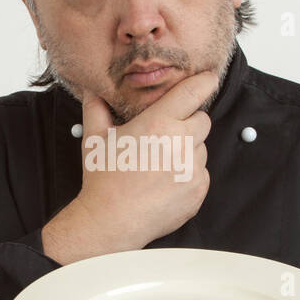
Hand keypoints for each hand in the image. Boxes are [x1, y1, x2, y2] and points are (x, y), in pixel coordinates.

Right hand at [41, 71, 216, 263]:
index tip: (208, 78)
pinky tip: (165, 182)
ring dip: (188, 150)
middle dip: (188, 122)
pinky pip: (202, 173)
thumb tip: (92, 88)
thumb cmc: (103, 180)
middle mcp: (181, 144)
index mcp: (158, 124)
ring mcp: (193, 169)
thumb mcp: (94, 138)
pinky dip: (189, 174)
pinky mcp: (199, 190)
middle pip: (203, 120)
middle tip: (164, 135)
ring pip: (201, 148)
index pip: (193, 92)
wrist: (111, 221)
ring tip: (160, 164)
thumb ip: (96, 107)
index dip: (204, 81)